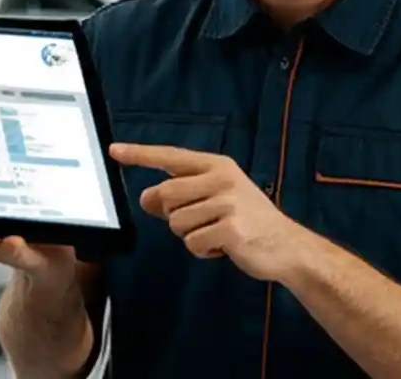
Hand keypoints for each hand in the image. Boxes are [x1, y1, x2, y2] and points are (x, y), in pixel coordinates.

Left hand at [110, 143, 311, 282]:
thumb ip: (182, 195)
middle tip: (194, 221)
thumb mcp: (216, 198)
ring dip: (190, 236)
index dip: (140, 154)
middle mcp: (221, 179)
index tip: (114, 150)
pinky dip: (203, 251)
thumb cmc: (248, 220)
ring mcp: (227, 203)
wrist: (286, 245)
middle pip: (165, 195)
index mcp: (217, 165)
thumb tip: (146, 198)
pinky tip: (224, 247)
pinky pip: (193, 243)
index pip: (171, 157)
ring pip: (176, 223)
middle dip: (170, 215)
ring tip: (216, 233)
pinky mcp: (230, 229)